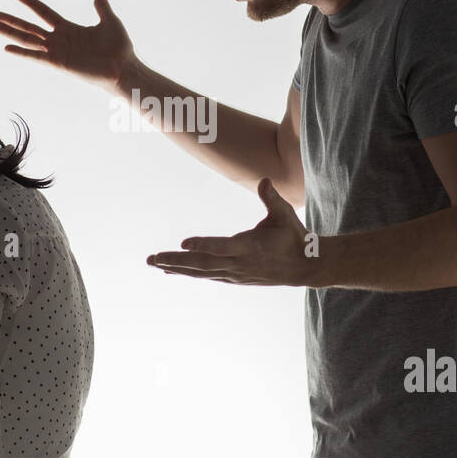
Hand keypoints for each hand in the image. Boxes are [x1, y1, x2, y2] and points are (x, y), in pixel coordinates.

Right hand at [0, 0, 135, 91]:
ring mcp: (57, 51)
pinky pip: (36, 56)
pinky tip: (6, 48)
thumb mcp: (110, 22)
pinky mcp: (58, 63)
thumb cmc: (119, 48)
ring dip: (9, 32)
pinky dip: (21, 52)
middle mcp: (59, 40)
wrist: (123, 68)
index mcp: (69, 29)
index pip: (44, 13)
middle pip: (29, 27)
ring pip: (27, 39)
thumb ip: (102, 9)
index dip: (31, 3)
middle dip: (12, 20)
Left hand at [146, 178, 320, 286]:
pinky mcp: (234, 277)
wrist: (305, 267)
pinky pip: (206, 275)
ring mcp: (235, 273)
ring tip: (155, 263)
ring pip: (201, 271)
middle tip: (152, 258)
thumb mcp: (285, 214)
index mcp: (250, 247)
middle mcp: (239, 263)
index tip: (183, 242)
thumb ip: (271, 198)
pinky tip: (171, 271)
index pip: (223, 246)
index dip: (204, 244)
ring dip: (177, 268)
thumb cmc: (293, 235)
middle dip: (176, 261)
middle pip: (203, 263)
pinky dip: (188, 272)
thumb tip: (264, 180)